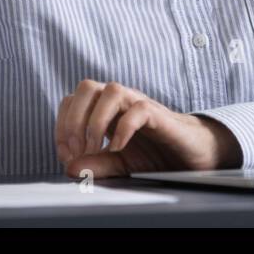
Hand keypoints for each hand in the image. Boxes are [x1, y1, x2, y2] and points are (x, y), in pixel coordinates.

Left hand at [54, 79, 241, 178]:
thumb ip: (96, 164)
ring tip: (96, 148)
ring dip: (96, 121)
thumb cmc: (155, 155)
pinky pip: (138, 109)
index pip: (72, 101)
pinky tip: (118, 147)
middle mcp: (121, 101)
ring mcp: (140, 105)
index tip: (66, 155)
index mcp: (106, 109)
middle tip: (77, 149)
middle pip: (86, 87)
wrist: (191, 156)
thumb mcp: (119, 164)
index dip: (62, 126)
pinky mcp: (159, 115)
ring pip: (111, 89)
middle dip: (74, 119)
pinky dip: (123, 128)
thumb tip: (69, 167)